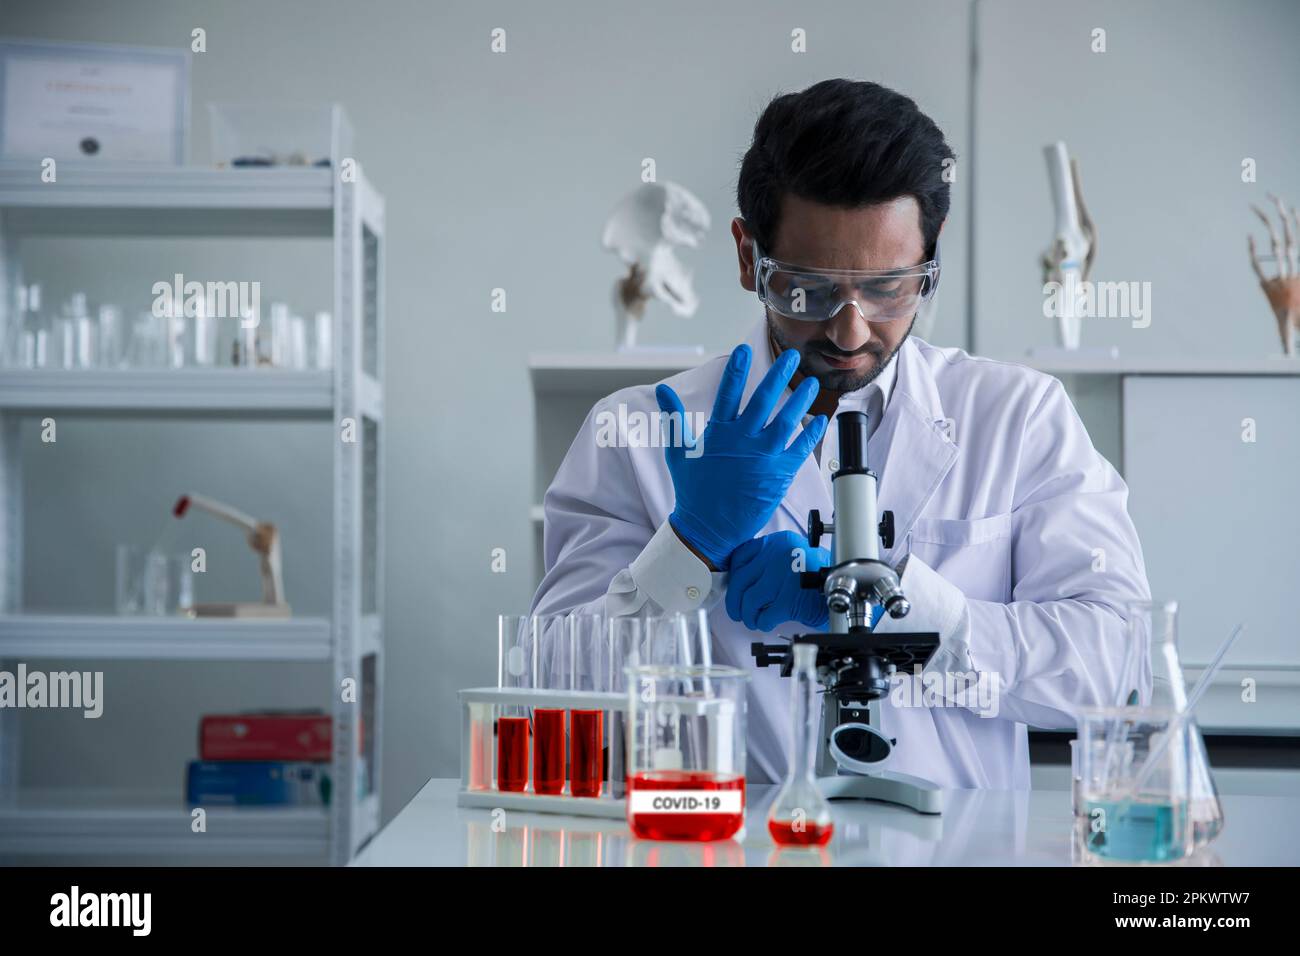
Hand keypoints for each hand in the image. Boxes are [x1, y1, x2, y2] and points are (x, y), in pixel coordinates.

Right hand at [656, 344, 826, 569]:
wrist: (708, 529)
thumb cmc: (693, 491)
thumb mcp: (678, 452)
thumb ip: (674, 419)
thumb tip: (662, 392)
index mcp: (718, 433)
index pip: (727, 393)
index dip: (736, 369)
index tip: (744, 348)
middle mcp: (742, 441)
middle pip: (763, 400)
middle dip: (778, 375)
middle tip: (792, 357)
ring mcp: (762, 457)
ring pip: (787, 420)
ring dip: (801, 400)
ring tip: (813, 383)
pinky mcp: (778, 474)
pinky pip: (799, 448)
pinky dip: (811, 433)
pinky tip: (820, 419)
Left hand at [726, 530, 829, 630]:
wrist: (845, 591)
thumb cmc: (819, 577)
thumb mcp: (794, 555)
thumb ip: (770, 561)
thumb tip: (744, 578)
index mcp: (779, 542)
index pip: (741, 555)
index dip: (734, 575)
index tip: (735, 586)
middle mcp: (779, 556)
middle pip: (740, 580)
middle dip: (735, 600)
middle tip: (739, 610)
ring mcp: (782, 577)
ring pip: (748, 600)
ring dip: (748, 614)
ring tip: (753, 619)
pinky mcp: (788, 600)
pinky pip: (763, 615)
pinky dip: (762, 622)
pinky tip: (766, 622)